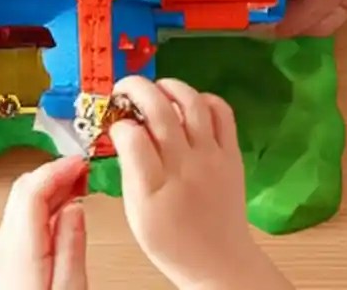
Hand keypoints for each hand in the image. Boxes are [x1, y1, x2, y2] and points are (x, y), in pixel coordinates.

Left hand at [0, 156, 88, 289]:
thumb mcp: (71, 287)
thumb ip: (72, 243)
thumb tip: (74, 205)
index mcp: (21, 246)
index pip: (32, 190)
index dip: (57, 169)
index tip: (81, 161)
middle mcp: (8, 241)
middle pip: (25, 187)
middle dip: (54, 170)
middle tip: (84, 168)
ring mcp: (7, 245)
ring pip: (24, 197)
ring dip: (51, 183)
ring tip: (80, 181)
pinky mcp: (12, 252)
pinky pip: (26, 213)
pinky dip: (46, 200)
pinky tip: (66, 204)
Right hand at [109, 76, 290, 289]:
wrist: (217, 261)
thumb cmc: (170, 240)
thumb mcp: (135, 211)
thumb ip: (129, 169)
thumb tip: (123, 132)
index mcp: (154, 185)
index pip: (132, 135)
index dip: (118, 122)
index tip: (115, 125)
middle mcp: (184, 165)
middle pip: (159, 108)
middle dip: (136, 88)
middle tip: (124, 89)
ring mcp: (212, 156)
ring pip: (192, 102)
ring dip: (170, 86)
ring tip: (156, 89)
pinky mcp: (232, 154)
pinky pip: (222, 113)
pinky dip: (204, 99)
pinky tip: (189, 104)